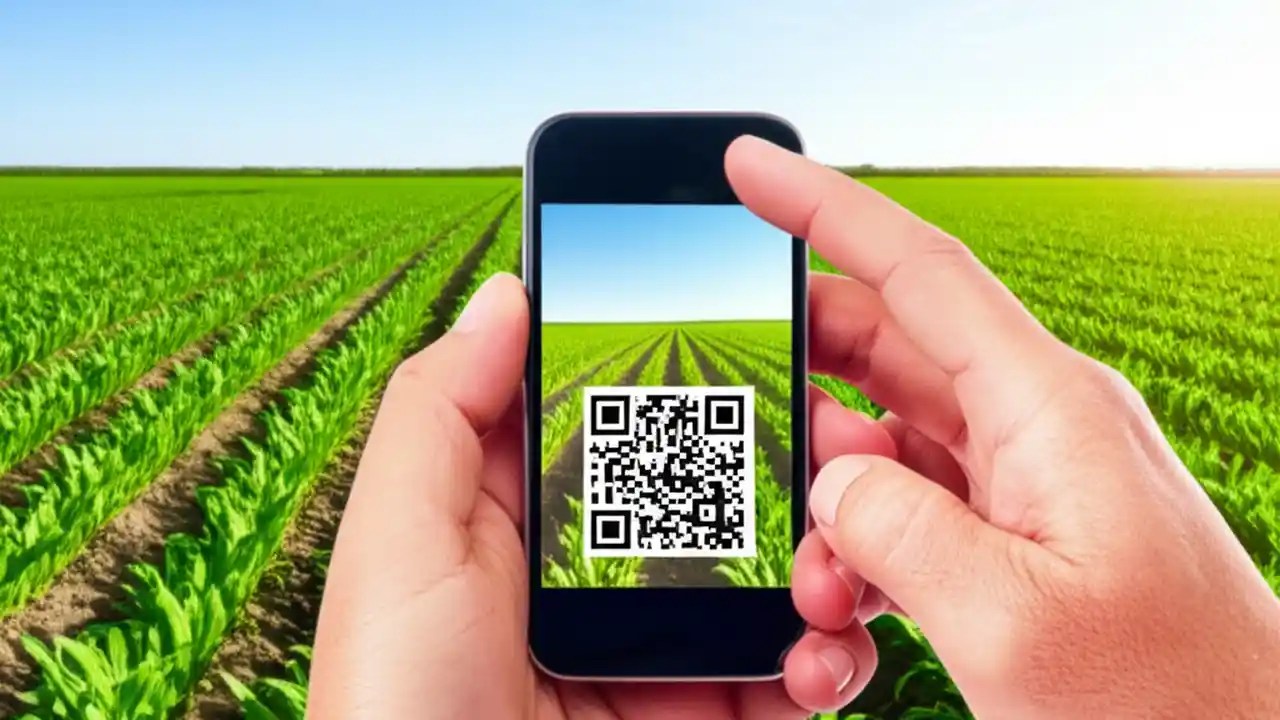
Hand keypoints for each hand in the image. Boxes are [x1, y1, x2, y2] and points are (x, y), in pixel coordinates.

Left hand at [306, 273, 894, 717]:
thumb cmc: (397, 707)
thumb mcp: (399, 545)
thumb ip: (444, 411)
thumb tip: (511, 293)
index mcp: (523, 506)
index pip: (622, 406)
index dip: (693, 366)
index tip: (772, 322)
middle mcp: (595, 564)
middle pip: (717, 480)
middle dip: (794, 451)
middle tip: (847, 440)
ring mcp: (656, 643)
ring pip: (771, 566)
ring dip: (827, 550)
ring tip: (838, 561)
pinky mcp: (704, 712)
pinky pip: (789, 666)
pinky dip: (827, 654)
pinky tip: (821, 653)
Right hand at [726, 136, 1279, 717]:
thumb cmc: (1167, 705)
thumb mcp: (1012, 627)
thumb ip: (899, 535)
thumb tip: (834, 478)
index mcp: (1047, 411)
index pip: (919, 272)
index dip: (824, 209)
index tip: (748, 169)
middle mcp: (1034, 426)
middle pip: (882, 353)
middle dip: (797, 388)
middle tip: (734, 424)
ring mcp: (1023, 480)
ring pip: (881, 442)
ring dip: (827, 504)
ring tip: (822, 592)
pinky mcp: (1012, 533)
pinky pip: (907, 511)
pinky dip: (860, 554)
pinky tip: (849, 623)